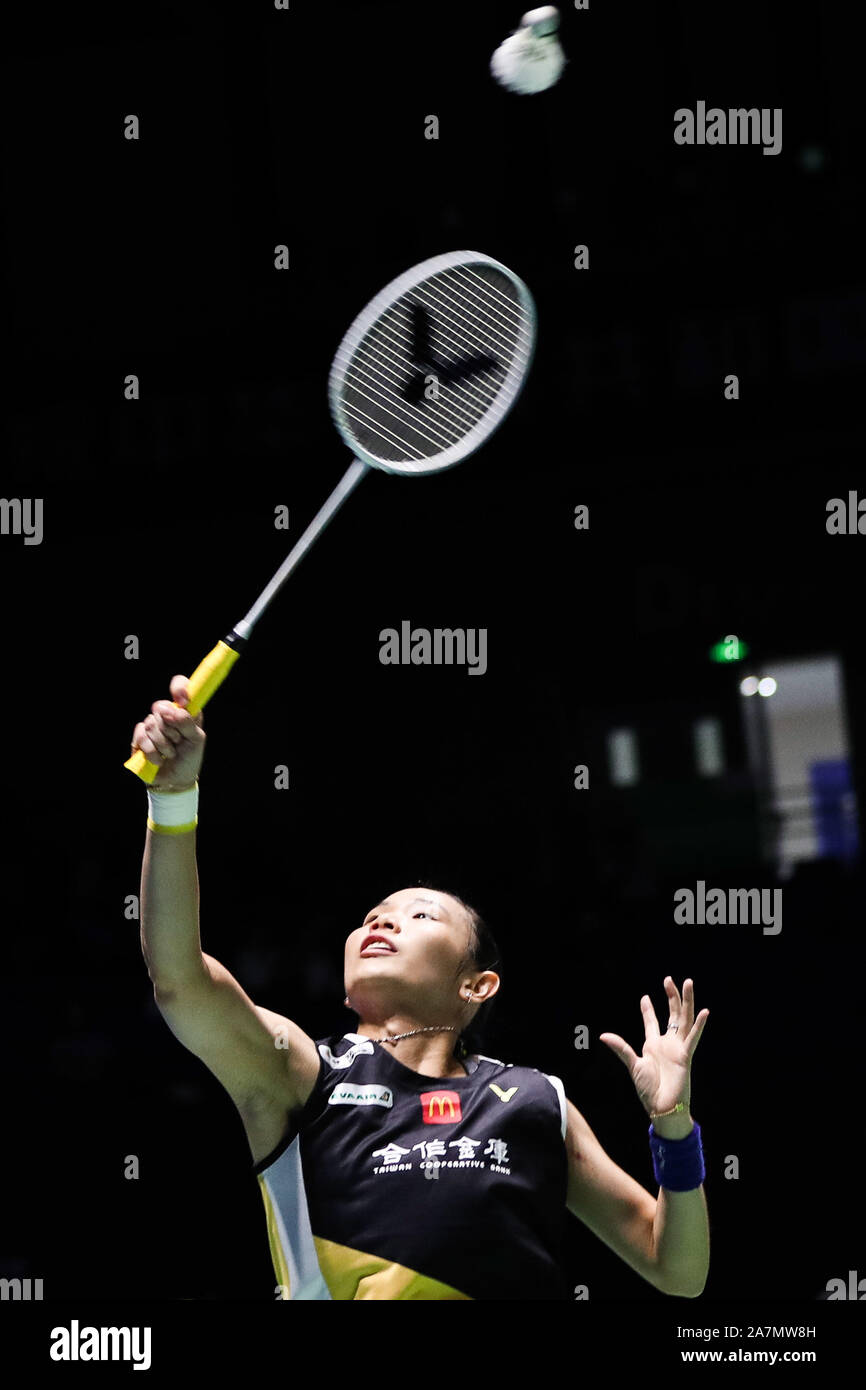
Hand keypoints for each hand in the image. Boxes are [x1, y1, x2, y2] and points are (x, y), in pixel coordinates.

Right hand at [130, 675, 205, 790]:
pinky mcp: (139, 736)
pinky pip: (141, 735)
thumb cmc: (189, 758)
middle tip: (178, 742)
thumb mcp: (196, 740)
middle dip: (172, 730)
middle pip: (161, 707)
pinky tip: (158, 759)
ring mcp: (151, 723)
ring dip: (163, 744)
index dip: (179, 688)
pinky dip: (152, 750)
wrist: (175, 780)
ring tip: (169, 753)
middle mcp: (167, 713)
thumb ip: (188, 723)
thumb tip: (173, 709)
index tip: (183, 700)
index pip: (180, 686)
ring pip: (151, 723)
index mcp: (185, 710)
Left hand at [599, 977, 708, 1119]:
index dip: (648, 1010)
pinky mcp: (686, 1056)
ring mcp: (678, 1048)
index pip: (651, 1023)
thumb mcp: (632, 1064)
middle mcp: (667, 1044)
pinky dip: (699, 1025)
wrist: (662, 1106)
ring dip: (686, 1002)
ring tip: (687, 983)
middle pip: (672, 1015)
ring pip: (684, 1019)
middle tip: (669, 979)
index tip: (645, 997)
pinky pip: (693, 1037)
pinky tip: (704, 1011)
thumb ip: (620, 1048)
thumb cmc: (647, 1089)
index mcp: (653, 1045)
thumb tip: (602, 1035)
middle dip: (671, 997)